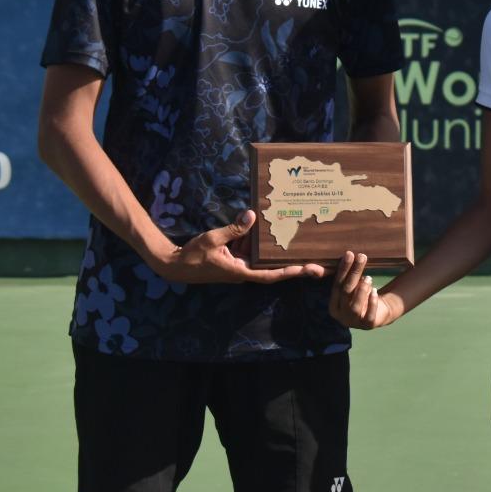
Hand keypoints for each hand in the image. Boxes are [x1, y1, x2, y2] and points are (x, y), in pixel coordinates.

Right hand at [153, 210, 326, 283]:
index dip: (289, 273)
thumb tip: (252, 216)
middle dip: (293, 265)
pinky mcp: (233, 257)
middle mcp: (243, 270)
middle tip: (316, 262)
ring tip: (299, 239)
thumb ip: (233, 229)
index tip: (307, 270)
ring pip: (261, 257)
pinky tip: (267, 227)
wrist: (174, 265)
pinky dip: (257, 241)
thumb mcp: (213, 239)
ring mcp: (239, 264)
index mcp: (240, 271)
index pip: (270, 275)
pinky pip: (250, 250)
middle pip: (272, 268)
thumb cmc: (192, 256)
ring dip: (275, 249)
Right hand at [329, 251, 401, 329]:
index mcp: (333, 306)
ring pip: (354, 306)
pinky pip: (369, 316)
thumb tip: (342, 255)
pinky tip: (375, 291)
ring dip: (361, 289)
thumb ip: (343, 275)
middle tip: (362, 257)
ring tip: (368, 277)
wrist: (379, 313)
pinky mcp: (368, 326)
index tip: (349, 254)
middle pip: (346, 292)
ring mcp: (354, 322)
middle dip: (354, 273)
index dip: (343, 269)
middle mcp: (341, 316)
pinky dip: (372, 303)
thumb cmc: (361, 296)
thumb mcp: (351, 287)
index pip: (337, 285)